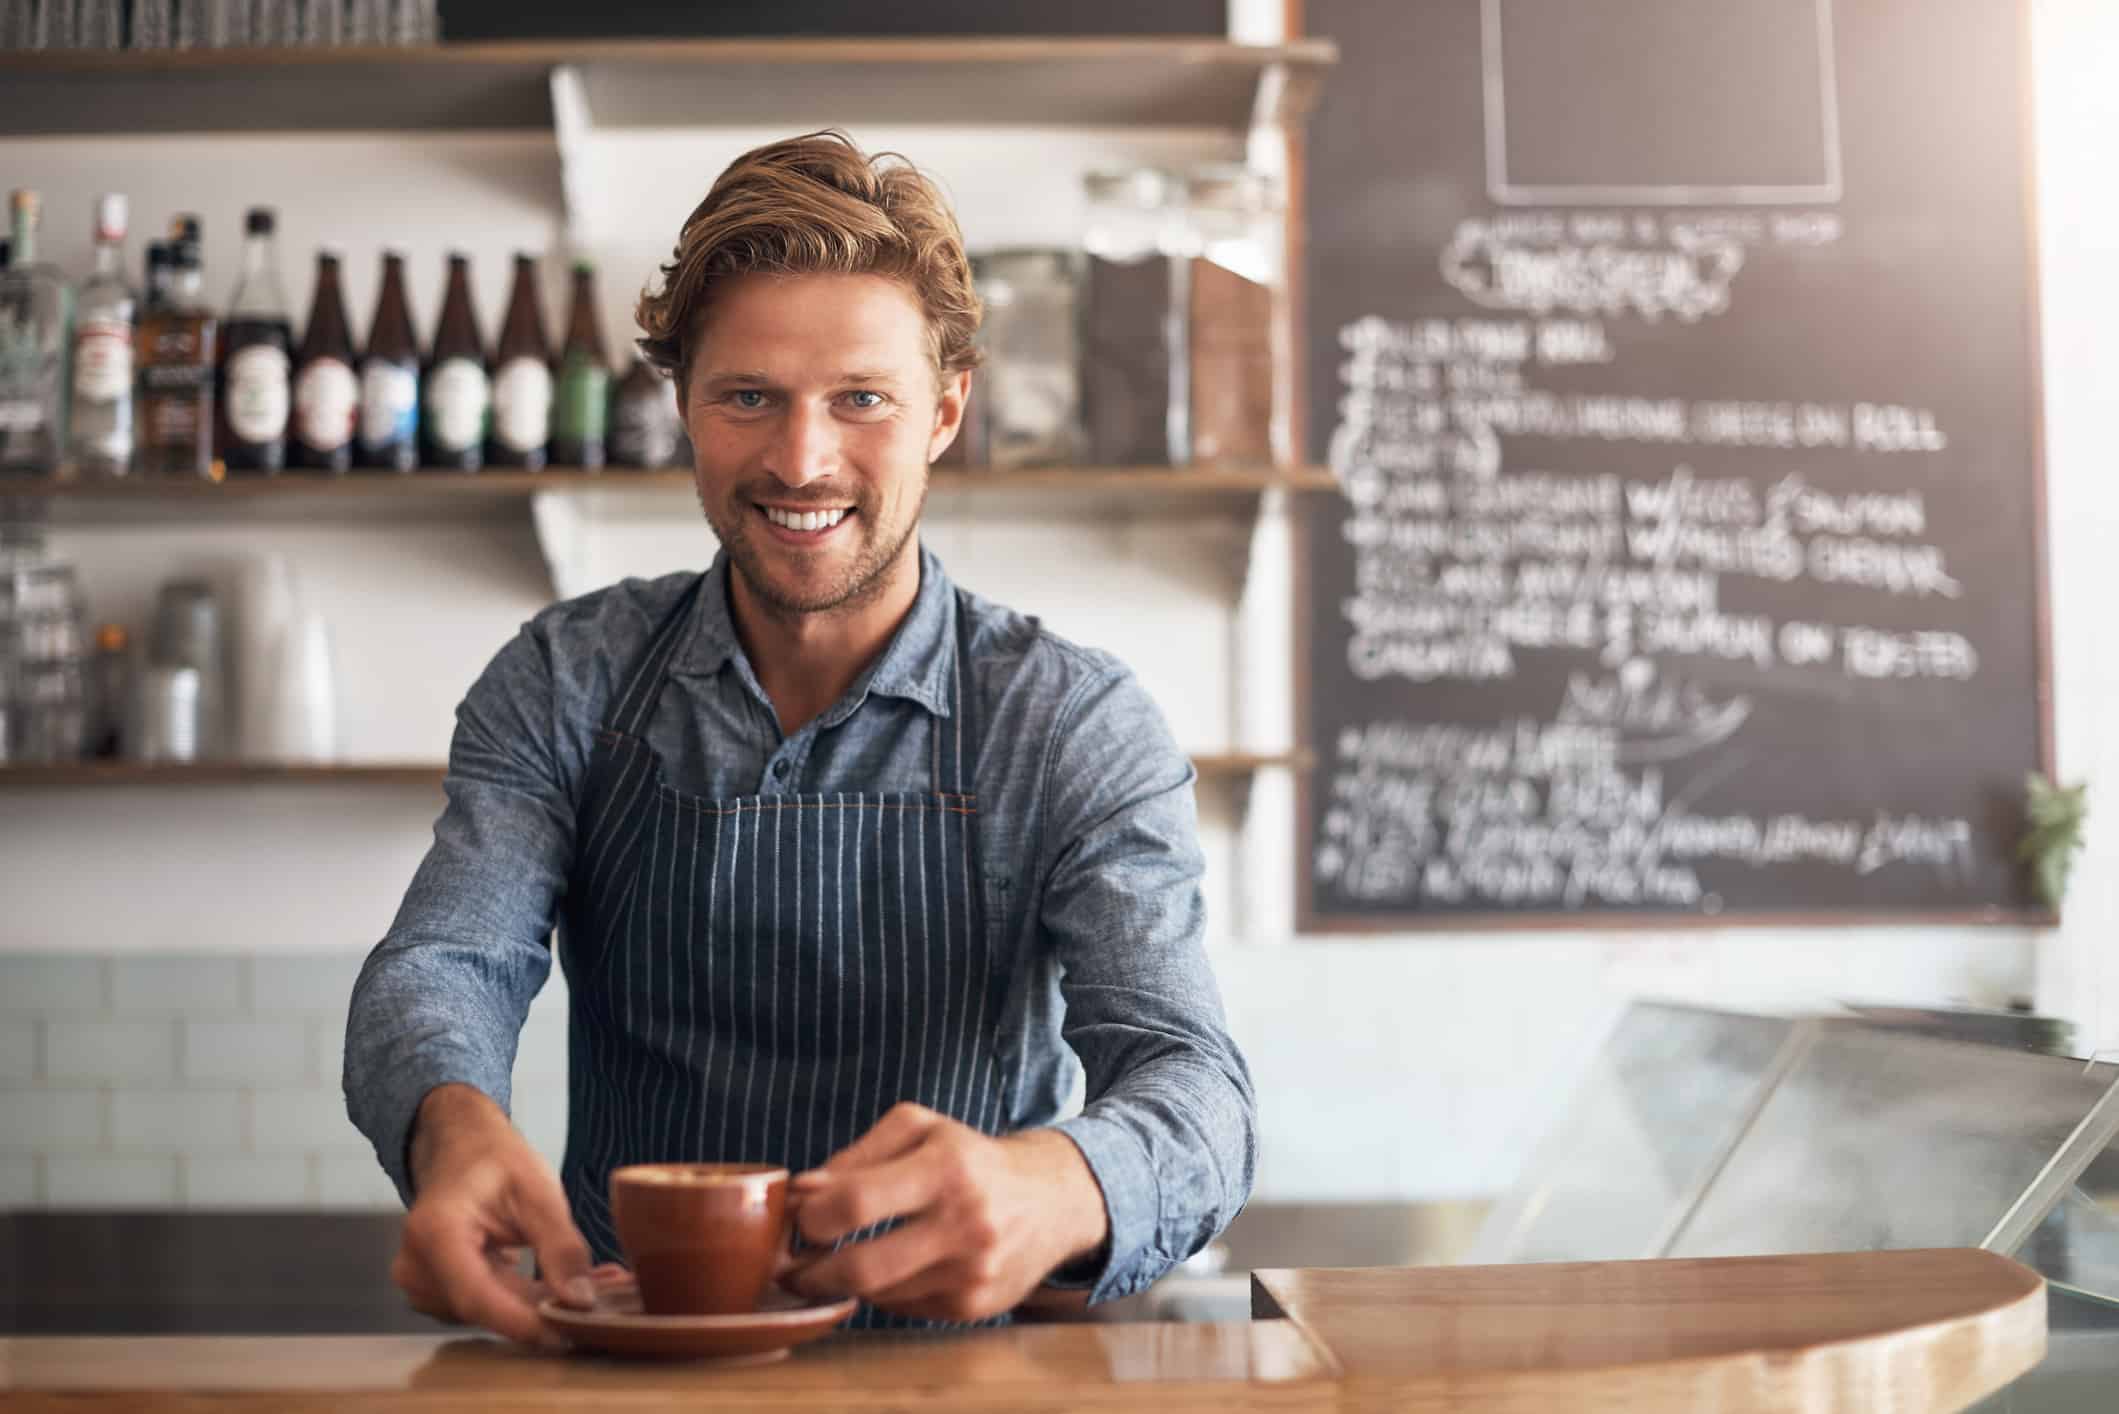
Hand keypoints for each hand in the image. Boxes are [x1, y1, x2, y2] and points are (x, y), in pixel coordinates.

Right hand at [391, 1083, 601, 1349]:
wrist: (462, 1150)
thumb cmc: (494, 1161)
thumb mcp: (538, 1191)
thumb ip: (560, 1245)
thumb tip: (580, 1300)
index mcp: (436, 1232)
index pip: (476, 1297)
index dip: (522, 1322)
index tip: (567, 1333)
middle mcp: (417, 1266)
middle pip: (487, 1308)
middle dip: (547, 1308)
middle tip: (607, 1294)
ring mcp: (423, 1284)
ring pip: (492, 1311)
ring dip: (542, 1303)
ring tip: (595, 1280)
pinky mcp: (437, 1293)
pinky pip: (488, 1306)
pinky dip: (527, 1298)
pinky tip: (563, 1283)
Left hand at [781, 1102, 1109, 1322]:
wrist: (1053, 1200)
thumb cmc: (970, 1158)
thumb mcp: (920, 1130)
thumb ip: (857, 1156)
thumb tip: (801, 1192)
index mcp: (946, 1167)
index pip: (855, 1202)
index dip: (810, 1216)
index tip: (796, 1219)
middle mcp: (965, 1222)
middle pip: (861, 1266)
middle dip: (812, 1270)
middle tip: (792, 1264)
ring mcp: (973, 1271)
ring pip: (878, 1293)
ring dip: (844, 1282)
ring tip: (833, 1262)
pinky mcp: (976, 1306)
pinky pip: (904, 1307)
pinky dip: (885, 1290)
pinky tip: (890, 1267)